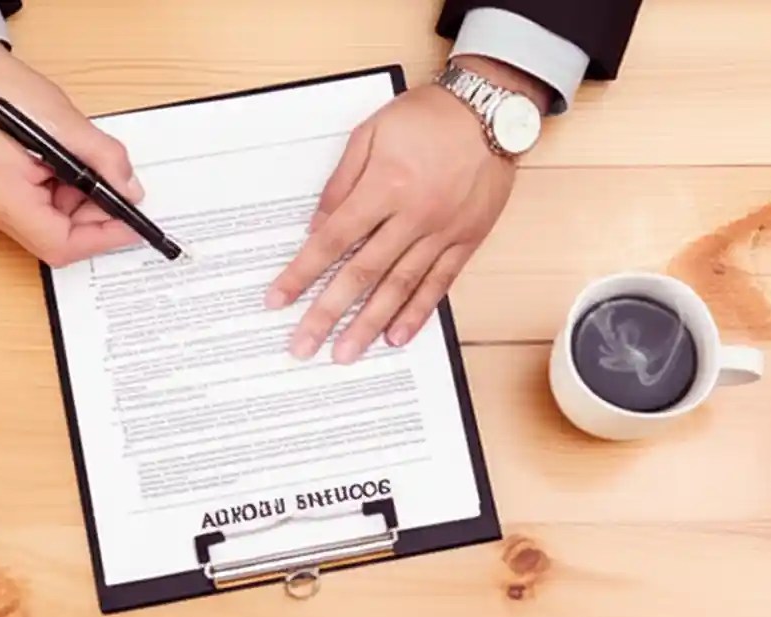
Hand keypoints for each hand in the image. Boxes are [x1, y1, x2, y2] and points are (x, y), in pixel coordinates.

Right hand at [0, 41, 143, 266]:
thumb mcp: (65, 121)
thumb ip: (105, 158)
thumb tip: (130, 190)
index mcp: (2, 194)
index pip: (59, 244)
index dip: (101, 238)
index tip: (130, 225)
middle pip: (56, 240)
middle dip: (94, 218)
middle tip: (118, 191)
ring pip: (51, 228)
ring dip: (80, 205)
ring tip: (88, 167)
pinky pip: (40, 213)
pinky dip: (64, 196)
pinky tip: (68, 169)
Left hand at [264, 56, 551, 362]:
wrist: (492, 108)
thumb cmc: (427, 117)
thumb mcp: (371, 133)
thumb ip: (341, 182)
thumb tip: (317, 226)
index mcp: (383, 187)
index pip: (331, 241)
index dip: (301, 274)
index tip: (278, 300)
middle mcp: (412, 216)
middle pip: (361, 274)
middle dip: (328, 314)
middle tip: (304, 346)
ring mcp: (442, 232)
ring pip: (399, 287)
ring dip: (369, 324)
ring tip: (346, 353)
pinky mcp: (467, 240)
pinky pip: (439, 284)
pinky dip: (417, 312)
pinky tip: (396, 336)